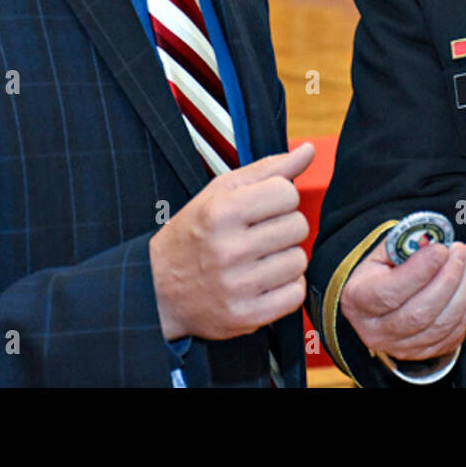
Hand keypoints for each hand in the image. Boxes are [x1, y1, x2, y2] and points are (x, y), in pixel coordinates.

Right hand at [149, 142, 314, 340]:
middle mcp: (228, 249)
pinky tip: (264, 282)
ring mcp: (237, 286)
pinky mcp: (245, 316)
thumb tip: (308, 150)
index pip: (287, 192)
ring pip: (299, 261)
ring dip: (285, 259)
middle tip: (259, 236)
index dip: (279, 198)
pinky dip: (286, 288)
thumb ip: (268, 169)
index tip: (261, 208)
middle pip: (298, 226)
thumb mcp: (221, 192)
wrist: (157, 289)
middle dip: (283, 228)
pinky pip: (295, 294)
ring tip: (259, 260)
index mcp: (221, 212)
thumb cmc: (194, 234)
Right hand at [341, 238, 465, 361]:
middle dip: (449, 278)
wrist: (381, 302)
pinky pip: (455, 330)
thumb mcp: (383, 253)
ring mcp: (402, 346)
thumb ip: (406, 245)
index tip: (442, 249)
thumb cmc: (384, 272)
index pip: (390, 292)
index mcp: (359, 301)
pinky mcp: (426, 351)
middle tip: (462, 250)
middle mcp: (377, 331)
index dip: (420, 271)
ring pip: (442, 324)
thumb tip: (435, 242)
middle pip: (420, 313)